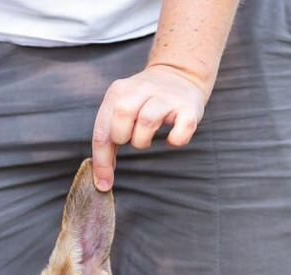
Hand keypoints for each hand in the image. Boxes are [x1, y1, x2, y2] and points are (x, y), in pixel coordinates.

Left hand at [92, 64, 207, 190]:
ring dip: (143, 140)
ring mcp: (166, 97)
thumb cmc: (143, 104)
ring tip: (147, 138)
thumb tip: (102, 180)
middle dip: (121, 137)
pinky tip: (172, 140)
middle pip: (122, 115)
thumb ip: (108, 140)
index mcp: (118, 92)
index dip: (101, 161)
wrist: (179, 73)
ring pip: (147, 120)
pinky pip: (182, 127)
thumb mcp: (120, 111)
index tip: (103, 184)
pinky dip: (176, 139)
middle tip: (130, 139)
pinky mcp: (189, 107)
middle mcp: (141, 90)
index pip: (102, 129)